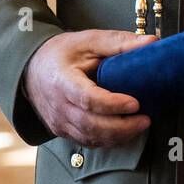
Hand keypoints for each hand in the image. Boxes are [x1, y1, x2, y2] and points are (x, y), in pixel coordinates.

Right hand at [23, 29, 154, 147]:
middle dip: (122, 127)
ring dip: (118, 136)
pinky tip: (123, 131)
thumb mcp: (88, 41)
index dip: (112, 104)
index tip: (135, 103)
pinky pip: (87, 141)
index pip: (88, 99)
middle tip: (145, 119)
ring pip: (90, 138)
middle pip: (91, 124)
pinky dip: (108, 140)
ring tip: (139, 125)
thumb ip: (119, 42)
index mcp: (62, 80)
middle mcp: (58, 105)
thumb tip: (151, 43)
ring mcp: (59, 121)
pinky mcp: (62, 131)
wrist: (32, 68)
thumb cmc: (60, 53)